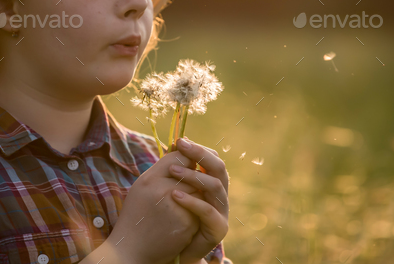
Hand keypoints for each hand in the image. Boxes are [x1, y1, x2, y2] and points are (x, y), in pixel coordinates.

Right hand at [109, 148, 204, 263]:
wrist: (131, 249)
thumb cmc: (137, 213)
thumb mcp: (143, 185)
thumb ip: (163, 167)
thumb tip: (185, 149)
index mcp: (150, 179)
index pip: (180, 156)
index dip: (189, 156)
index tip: (189, 160)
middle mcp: (163, 191)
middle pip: (194, 172)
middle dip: (195, 175)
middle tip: (193, 178)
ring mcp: (177, 208)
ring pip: (200, 189)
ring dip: (198, 192)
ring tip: (185, 199)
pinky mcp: (188, 224)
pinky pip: (202, 207)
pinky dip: (197, 209)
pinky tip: (185, 215)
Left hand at [168, 137, 229, 263]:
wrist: (174, 252)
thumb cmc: (171, 220)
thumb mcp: (173, 190)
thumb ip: (176, 171)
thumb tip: (172, 145)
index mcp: (211, 183)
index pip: (211, 159)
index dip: (197, 148)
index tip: (179, 140)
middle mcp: (219, 195)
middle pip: (218, 167)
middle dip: (200, 153)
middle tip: (182, 145)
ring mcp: (221, 211)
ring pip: (215, 186)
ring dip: (193, 175)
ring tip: (172, 170)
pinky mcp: (218, 228)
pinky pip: (207, 211)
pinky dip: (191, 201)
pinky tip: (175, 194)